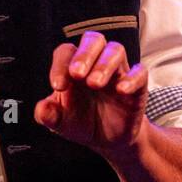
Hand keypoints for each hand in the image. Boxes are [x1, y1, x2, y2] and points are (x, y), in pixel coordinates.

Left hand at [33, 32, 148, 157]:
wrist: (107, 141)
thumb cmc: (82, 122)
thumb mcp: (61, 122)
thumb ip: (49, 115)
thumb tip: (41, 109)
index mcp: (74, 68)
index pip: (66, 52)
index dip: (60, 64)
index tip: (58, 86)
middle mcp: (96, 64)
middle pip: (94, 40)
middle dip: (85, 54)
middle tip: (77, 74)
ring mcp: (118, 73)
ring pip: (116, 50)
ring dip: (104, 64)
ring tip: (95, 83)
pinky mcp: (137, 87)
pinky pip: (140, 72)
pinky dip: (132, 78)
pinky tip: (121, 91)